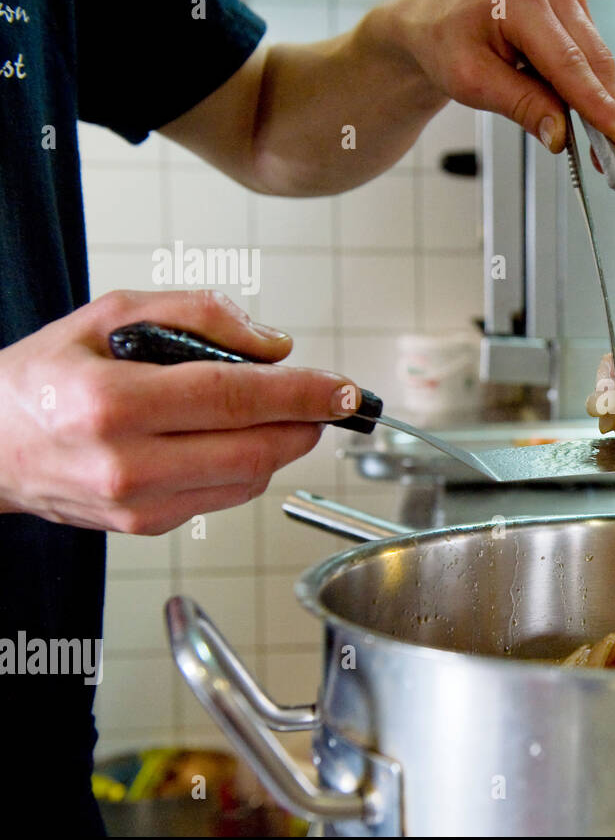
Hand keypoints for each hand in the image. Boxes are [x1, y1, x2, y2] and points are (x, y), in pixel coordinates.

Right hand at [0, 290, 358, 534]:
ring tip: (284, 414)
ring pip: (249, 481)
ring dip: (284, 447)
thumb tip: (275, 346)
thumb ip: (200, 316)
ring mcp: (136, 503)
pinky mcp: (145, 525)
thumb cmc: (45, 377)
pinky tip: (239, 440)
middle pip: (255, 450)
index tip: (344, 388)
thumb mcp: (112, 314)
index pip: (236, 398)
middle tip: (327, 401)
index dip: (302, 393)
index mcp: (112, 401)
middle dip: (307, 424)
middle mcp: (125, 462)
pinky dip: (250, 468)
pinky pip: (225, 498)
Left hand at [392, 0, 614, 152]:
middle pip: (592, 60)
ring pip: (596, 60)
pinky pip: (589, 56)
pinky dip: (586, 87)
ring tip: (589, 138)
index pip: (568, 62)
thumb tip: (560, 134)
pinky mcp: (571, 11)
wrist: (436, 24)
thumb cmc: (446, 43)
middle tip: (609, 153)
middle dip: (604, 109)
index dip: (595, 103)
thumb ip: (521, 106)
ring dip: (597, 101)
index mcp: (521, 0)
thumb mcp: (473, 82)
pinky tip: (571, 106)